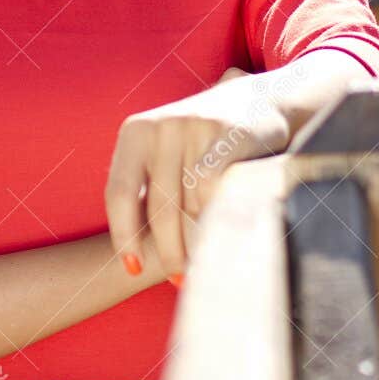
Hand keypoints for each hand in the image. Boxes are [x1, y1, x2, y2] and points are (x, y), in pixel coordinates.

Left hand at [104, 66, 290, 284]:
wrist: (261, 101)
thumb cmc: (205, 143)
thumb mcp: (166, 155)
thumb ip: (147, 191)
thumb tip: (132, 256)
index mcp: (135, 132)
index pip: (117, 194)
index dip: (124, 237)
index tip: (133, 268)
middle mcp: (160, 125)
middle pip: (157, 207)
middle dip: (168, 250)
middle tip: (179, 277)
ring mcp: (194, 126)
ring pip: (190, 203)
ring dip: (198, 235)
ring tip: (206, 251)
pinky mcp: (229, 133)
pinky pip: (214, 190)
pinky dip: (218, 212)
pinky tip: (225, 223)